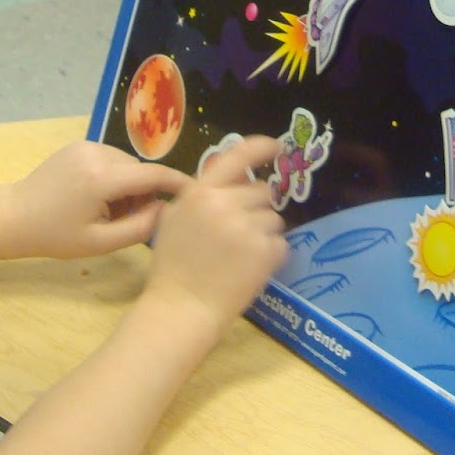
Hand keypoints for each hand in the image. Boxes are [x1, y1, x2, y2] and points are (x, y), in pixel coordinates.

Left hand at [6, 141, 192, 260]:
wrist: (14, 217)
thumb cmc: (55, 236)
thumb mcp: (100, 243)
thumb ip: (139, 228)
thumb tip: (166, 211)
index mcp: (101, 178)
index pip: (153, 175)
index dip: (178, 183)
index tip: (198, 192)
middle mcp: (97, 153)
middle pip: (139, 171)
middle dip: (142, 193)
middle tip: (127, 221)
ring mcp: (87, 145)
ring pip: (127, 165)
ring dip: (128, 186)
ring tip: (107, 211)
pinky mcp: (80, 144)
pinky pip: (111, 160)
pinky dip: (114, 177)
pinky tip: (96, 198)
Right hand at [145, 134, 286, 331]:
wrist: (182, 307)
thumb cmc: (174, 266)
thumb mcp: (176, 219)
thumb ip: (202, 194)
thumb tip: (234, 177)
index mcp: (201, 193)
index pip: (238, 156)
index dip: (262, 147)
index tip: (277, 147)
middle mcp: (225, 204)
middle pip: (262, 191)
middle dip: (255, 208)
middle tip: (237, 234)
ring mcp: (247, 228)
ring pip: (273, 218)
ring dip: (263, 233)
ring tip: (239, 255)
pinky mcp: (264, 252)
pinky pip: (280, 243)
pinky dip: (270, 255)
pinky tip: (248, 268)